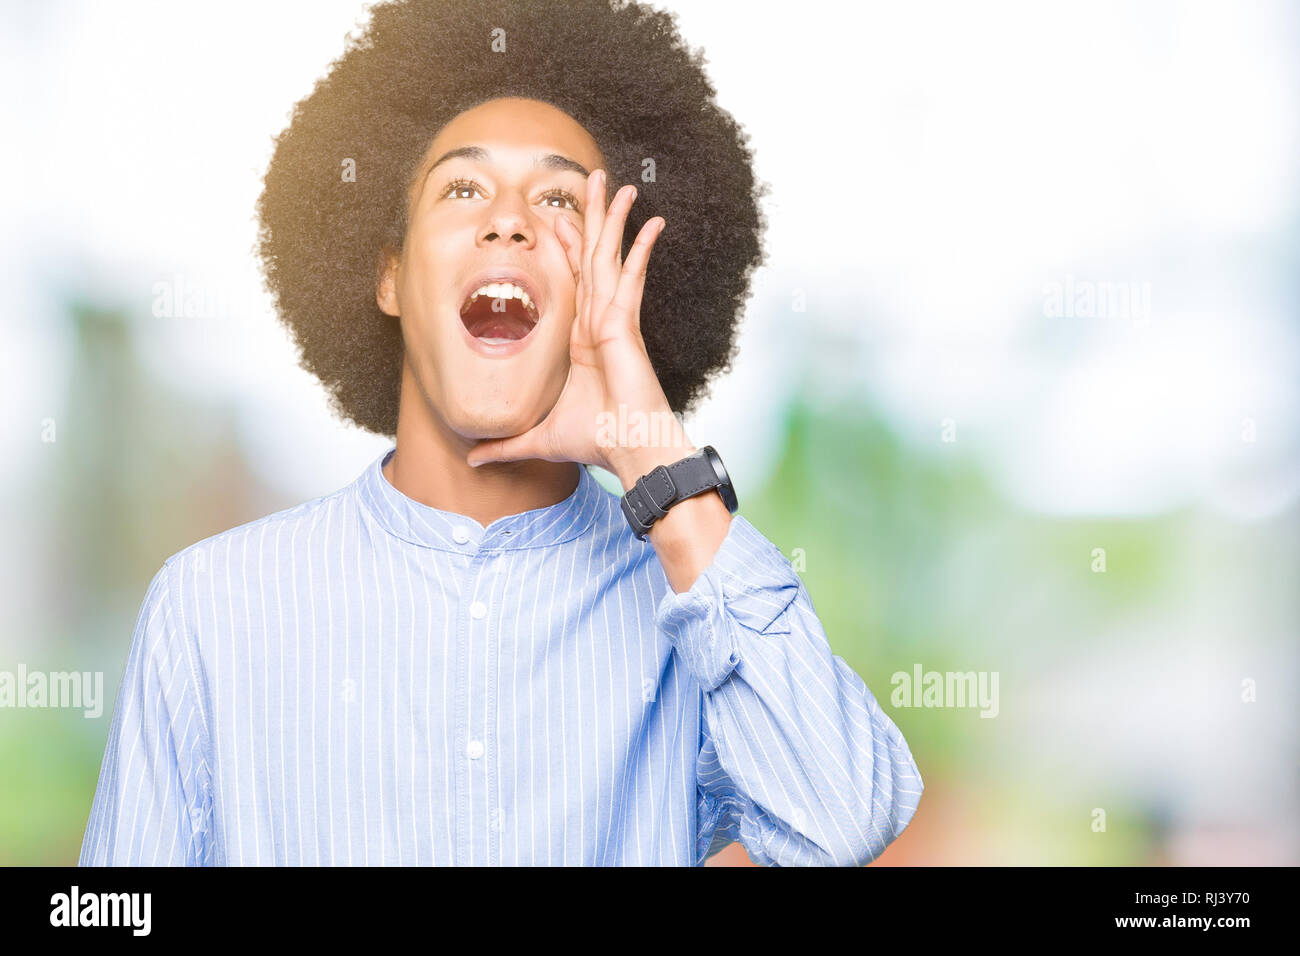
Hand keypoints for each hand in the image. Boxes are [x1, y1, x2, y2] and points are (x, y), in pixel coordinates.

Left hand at [465, 169, 693, 482]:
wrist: (628, 450)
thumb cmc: (595, 442)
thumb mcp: (536, 437)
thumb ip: (505, 444)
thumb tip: (471, 457)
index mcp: (581, 340)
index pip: (574, 282)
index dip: (566, 248)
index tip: (557, 219)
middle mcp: (599, 322)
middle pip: (593, 258)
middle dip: (591, 219)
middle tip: (592, 181)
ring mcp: (614, 319)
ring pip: (609, 256)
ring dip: (612, 219)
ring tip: (617, 184)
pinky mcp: (626, 323)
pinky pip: (632, 276)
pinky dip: (641, 248)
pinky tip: (651, 221)